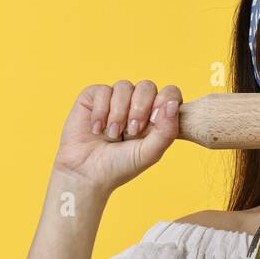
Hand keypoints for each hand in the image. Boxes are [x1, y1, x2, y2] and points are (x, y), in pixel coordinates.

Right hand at [53, 80, 180, 193]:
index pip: (170, 93)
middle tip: (132, 131)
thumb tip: (174, 104)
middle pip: (147, 86)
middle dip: (140, 108)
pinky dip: (100, 111)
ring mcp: (115, 99)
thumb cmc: (119, 166)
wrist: (86, 172)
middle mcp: (136, 105)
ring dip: (118, 113)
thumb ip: (167, 131)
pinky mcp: (94, 97)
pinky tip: (96, 129)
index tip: (154, 121)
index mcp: (155, 117)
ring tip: (112, 134)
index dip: (165, 101)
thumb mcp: (149, 153)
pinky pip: (103, 90)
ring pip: (124, 86)